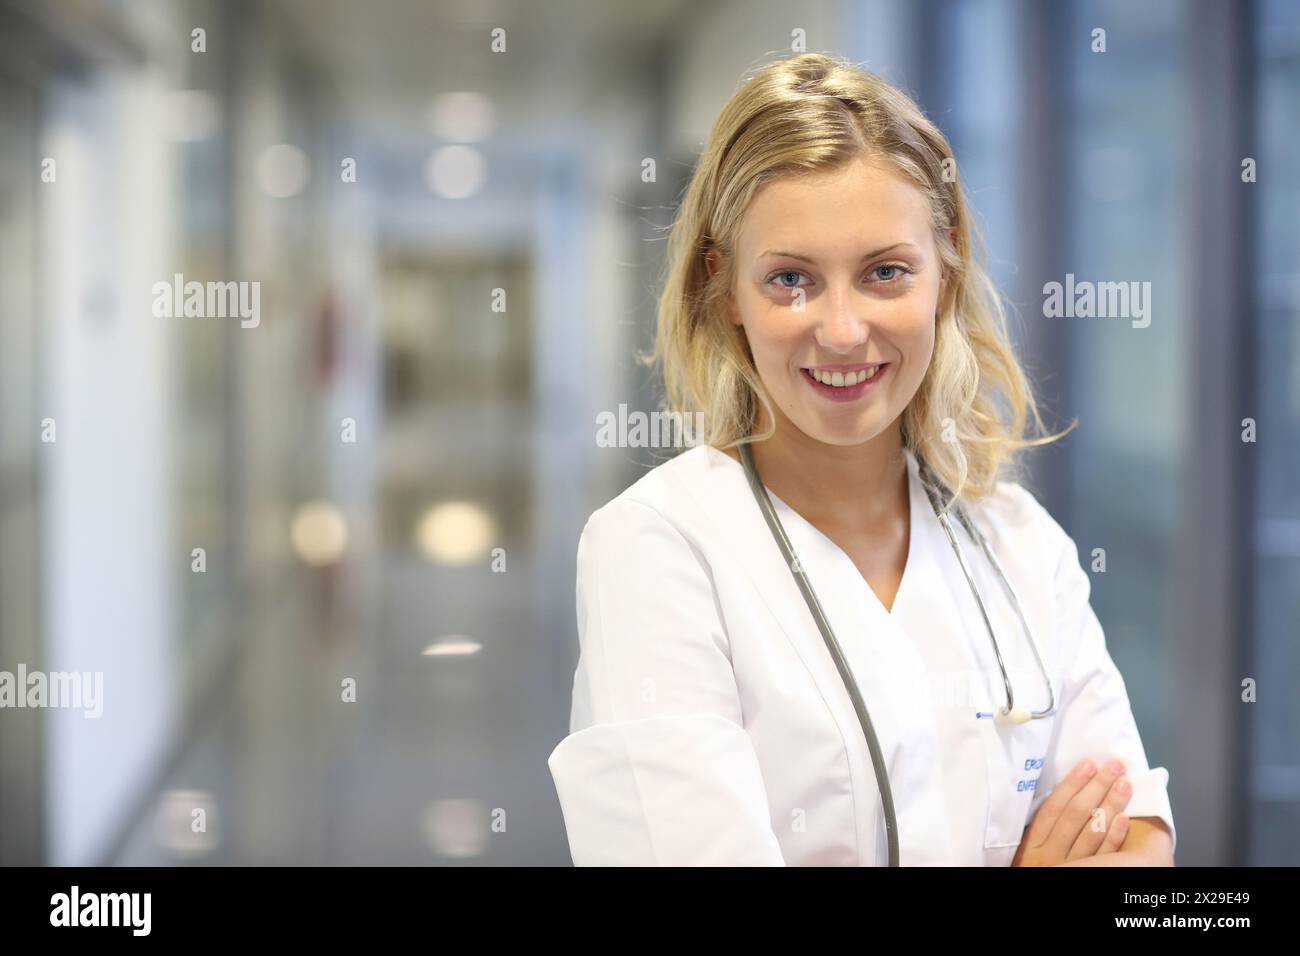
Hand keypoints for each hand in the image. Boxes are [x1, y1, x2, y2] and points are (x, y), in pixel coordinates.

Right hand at [1011, 758, 1131, 865]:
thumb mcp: (1026, 854)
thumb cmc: (1034, 873)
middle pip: (1074, 815)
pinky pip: (1103, 857)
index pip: (1053, 808)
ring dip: (1111, 805)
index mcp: (1031, 847)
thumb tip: (1058, 800)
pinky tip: (1125, 819)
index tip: (1088, 763)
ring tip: (1125, 784)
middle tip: (1114, 765)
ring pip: (1092, 832)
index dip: (1072, 784)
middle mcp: (1049, 857)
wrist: (1031, 919)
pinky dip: (1114, 837)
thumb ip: (1040, 832)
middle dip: (1096, 787)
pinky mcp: (1088, 876)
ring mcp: (1070, 869)